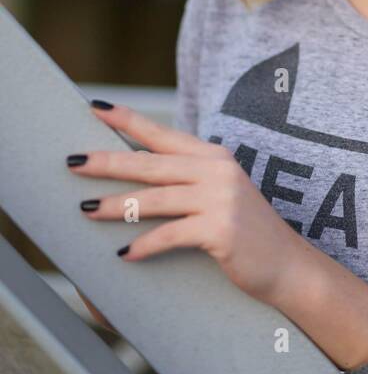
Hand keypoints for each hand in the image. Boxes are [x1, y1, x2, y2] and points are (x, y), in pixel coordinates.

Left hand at [67, 102, 305, 307]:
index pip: (163, 134)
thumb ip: (190, 180)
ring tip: (86, 210)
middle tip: (73, 163)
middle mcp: (216, 171)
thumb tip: (140, 177)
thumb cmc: (248, 233)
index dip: (128, 119)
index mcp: (214, 157)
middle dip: (108, 162)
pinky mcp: (221, 229)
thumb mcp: (221, 195)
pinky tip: (124, 254)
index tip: (96, 107)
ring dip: (116, 206)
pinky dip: (144, 245)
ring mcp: (220, 199)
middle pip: (150, 164)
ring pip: (154, 199)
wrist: (289, 266)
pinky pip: (171, 234)